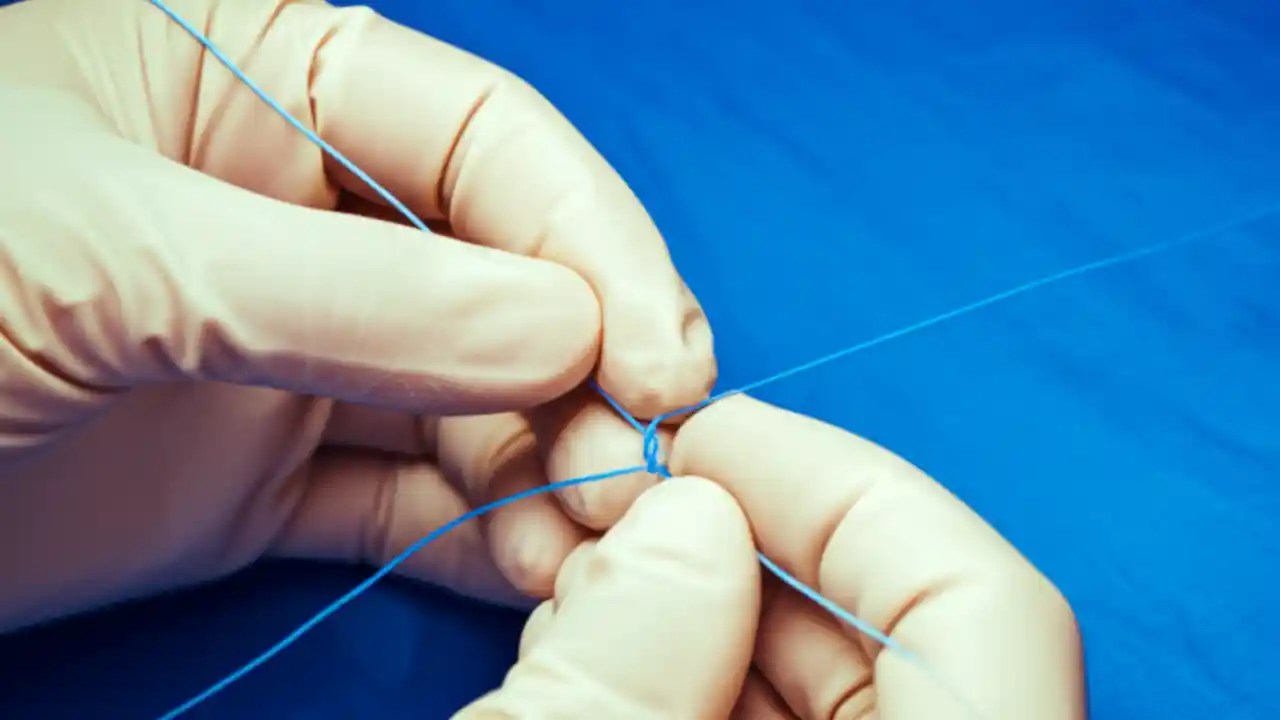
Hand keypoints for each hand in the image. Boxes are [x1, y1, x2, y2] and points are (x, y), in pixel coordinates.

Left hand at [0, 0, 713, 629]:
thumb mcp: (122, 253)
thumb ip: (362, 294)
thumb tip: (569, 332)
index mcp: (257, 77)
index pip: (482, 138)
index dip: (588, 238)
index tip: (657, 352)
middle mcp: (294, 208)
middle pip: (501, 272)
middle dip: (588, 365)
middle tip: (650, 461)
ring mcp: (290, 349)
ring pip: (472, 397)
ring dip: (550, 459)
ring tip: (612, 532)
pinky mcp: (262, 476)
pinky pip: (405, 498)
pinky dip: (480, 536)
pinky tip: (540, 565)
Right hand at [454, 397, 1084, 718]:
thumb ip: (621, 679)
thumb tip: (686, 519)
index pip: (979, 611)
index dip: (841, 492)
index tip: (698, 442)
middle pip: (896, 635)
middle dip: (739, 541)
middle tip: (608, 494)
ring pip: (822, 682)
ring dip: (695, 605)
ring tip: (576, 563)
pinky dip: (688, 672)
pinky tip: (592, 642)